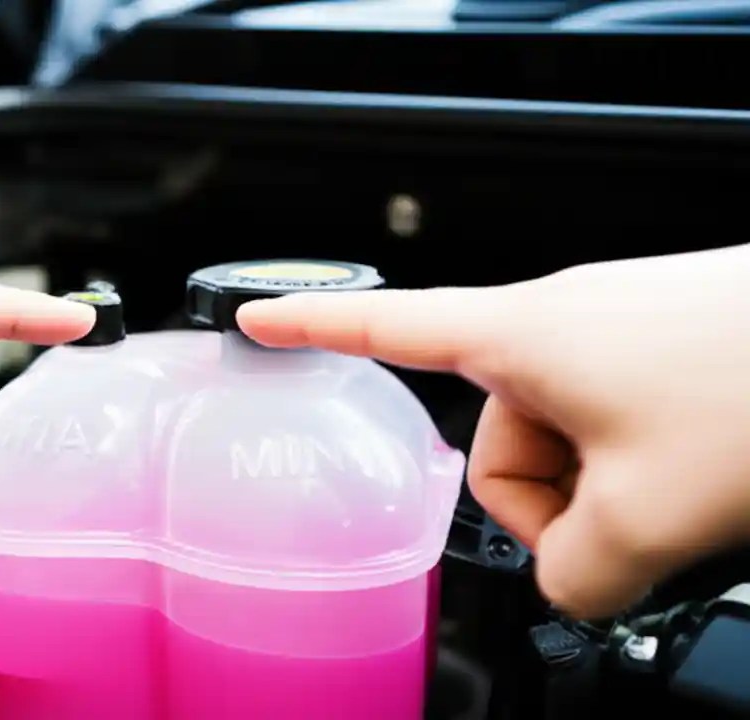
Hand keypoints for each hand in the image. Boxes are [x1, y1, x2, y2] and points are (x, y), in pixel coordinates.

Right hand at [237, 247, 749, 618]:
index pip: (387, 329)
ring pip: (571, 446)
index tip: (255, 321)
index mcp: (524, 338)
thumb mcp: (654, 516)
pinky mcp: (672, 350)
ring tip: (689, 506)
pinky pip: (624, 425)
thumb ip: (578, 577)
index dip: (312, 329)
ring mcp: (621, 335)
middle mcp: (563, 325)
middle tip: (633, 535)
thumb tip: (575, 589)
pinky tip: (709, 486)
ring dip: (618, 498)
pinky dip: (653, 473)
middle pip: (502, 443)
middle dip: (559, 509)